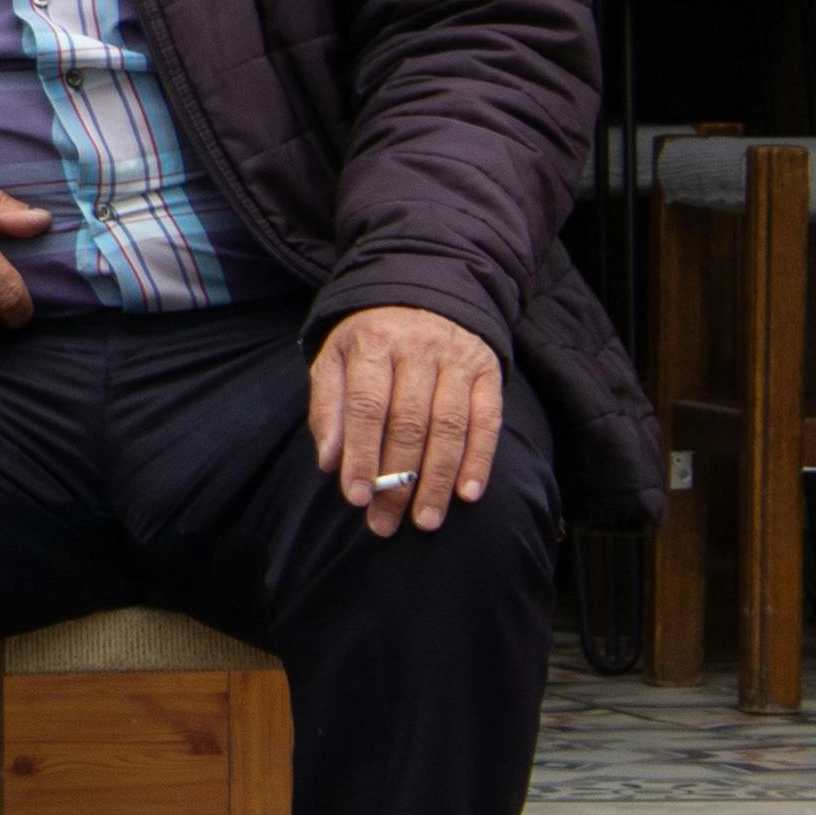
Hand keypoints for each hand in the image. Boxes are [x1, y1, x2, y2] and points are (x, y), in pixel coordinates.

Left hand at [309, 307, 499, 536]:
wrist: (423, 292)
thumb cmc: (370, 341)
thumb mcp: (335, 359)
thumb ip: (328, 407)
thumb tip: (329, 462)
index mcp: (373, 343)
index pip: (366, 406)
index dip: (361, 454)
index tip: (356, 498)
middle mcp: (418, 348)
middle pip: (408, 422)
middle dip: (397, 480)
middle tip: (385, 523)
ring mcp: (457, 359)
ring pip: (449, 426)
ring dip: (438, 479)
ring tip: (426, 520)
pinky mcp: (487, 371)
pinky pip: (487, 420)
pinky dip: (480, 460)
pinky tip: (468, 494)